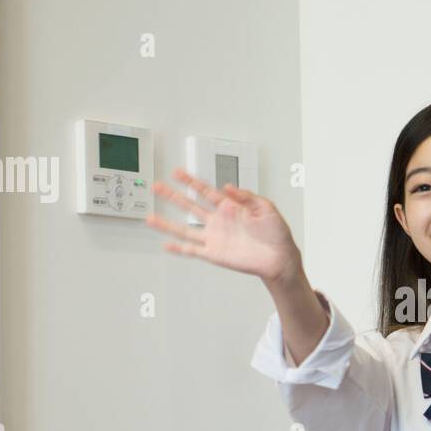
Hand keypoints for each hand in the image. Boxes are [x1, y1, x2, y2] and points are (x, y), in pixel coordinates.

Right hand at [147, 168, 299, 280]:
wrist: (280, 259)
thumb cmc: (277, 234)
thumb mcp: (267, 208)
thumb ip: (247, 196)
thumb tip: (228, 186)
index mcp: (230, 207)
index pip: (206, 191)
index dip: (191, 181)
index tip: (177, 172)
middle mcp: (219, 221)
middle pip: (190, 206)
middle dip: (173, 196)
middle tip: (157, 187)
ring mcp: (214, 238)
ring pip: (185, 229)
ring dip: (167, 224)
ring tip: (150, 218)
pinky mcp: (215, 254)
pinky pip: (193, 250)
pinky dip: (179, 249)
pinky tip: (166, 245)